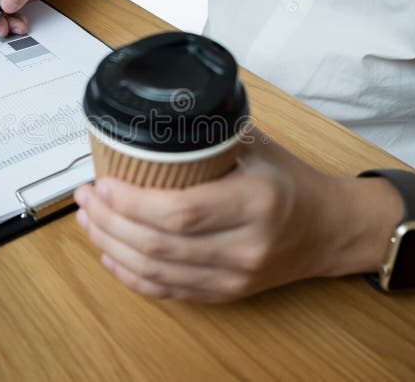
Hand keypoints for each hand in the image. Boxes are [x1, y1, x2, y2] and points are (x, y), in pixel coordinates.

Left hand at [73, 136, 400, 302]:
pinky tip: (110, 256)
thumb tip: (149, 119)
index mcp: (255, 202)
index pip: (179, 211)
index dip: (130, 202)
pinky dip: (131, 276)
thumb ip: (206, 134)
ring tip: (88, 222)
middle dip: (108, 222)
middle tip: (84, 199)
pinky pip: (168, 291)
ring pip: (156, 272)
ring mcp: (235, 277)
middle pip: (158, 245)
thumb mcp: (256, 144)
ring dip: (111, 248)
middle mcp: (245, 246)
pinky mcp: (226, 294)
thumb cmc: (290, 182)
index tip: (101, 183)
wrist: (330, 229)